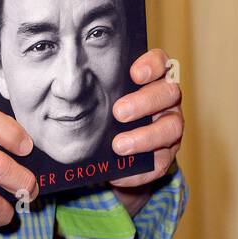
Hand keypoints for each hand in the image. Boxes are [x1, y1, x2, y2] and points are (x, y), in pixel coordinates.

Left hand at [107, 48, 183, 215]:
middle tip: (118, 113)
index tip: (134, 74)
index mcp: (151, 80)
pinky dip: (140, 171)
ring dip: (145, 137)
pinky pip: (161, 162)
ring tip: (119, 146)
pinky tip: (119, 175)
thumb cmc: (103, 117)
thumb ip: (94, 94)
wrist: (111, 157)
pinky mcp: (167, 154)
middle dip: (144, 102)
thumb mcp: (99, 102)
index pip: (160, 63)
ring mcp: (170, 125)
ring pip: (172, 127)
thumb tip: (65, 90)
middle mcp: (167, 100)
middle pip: (168, 93)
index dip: (151, 65)